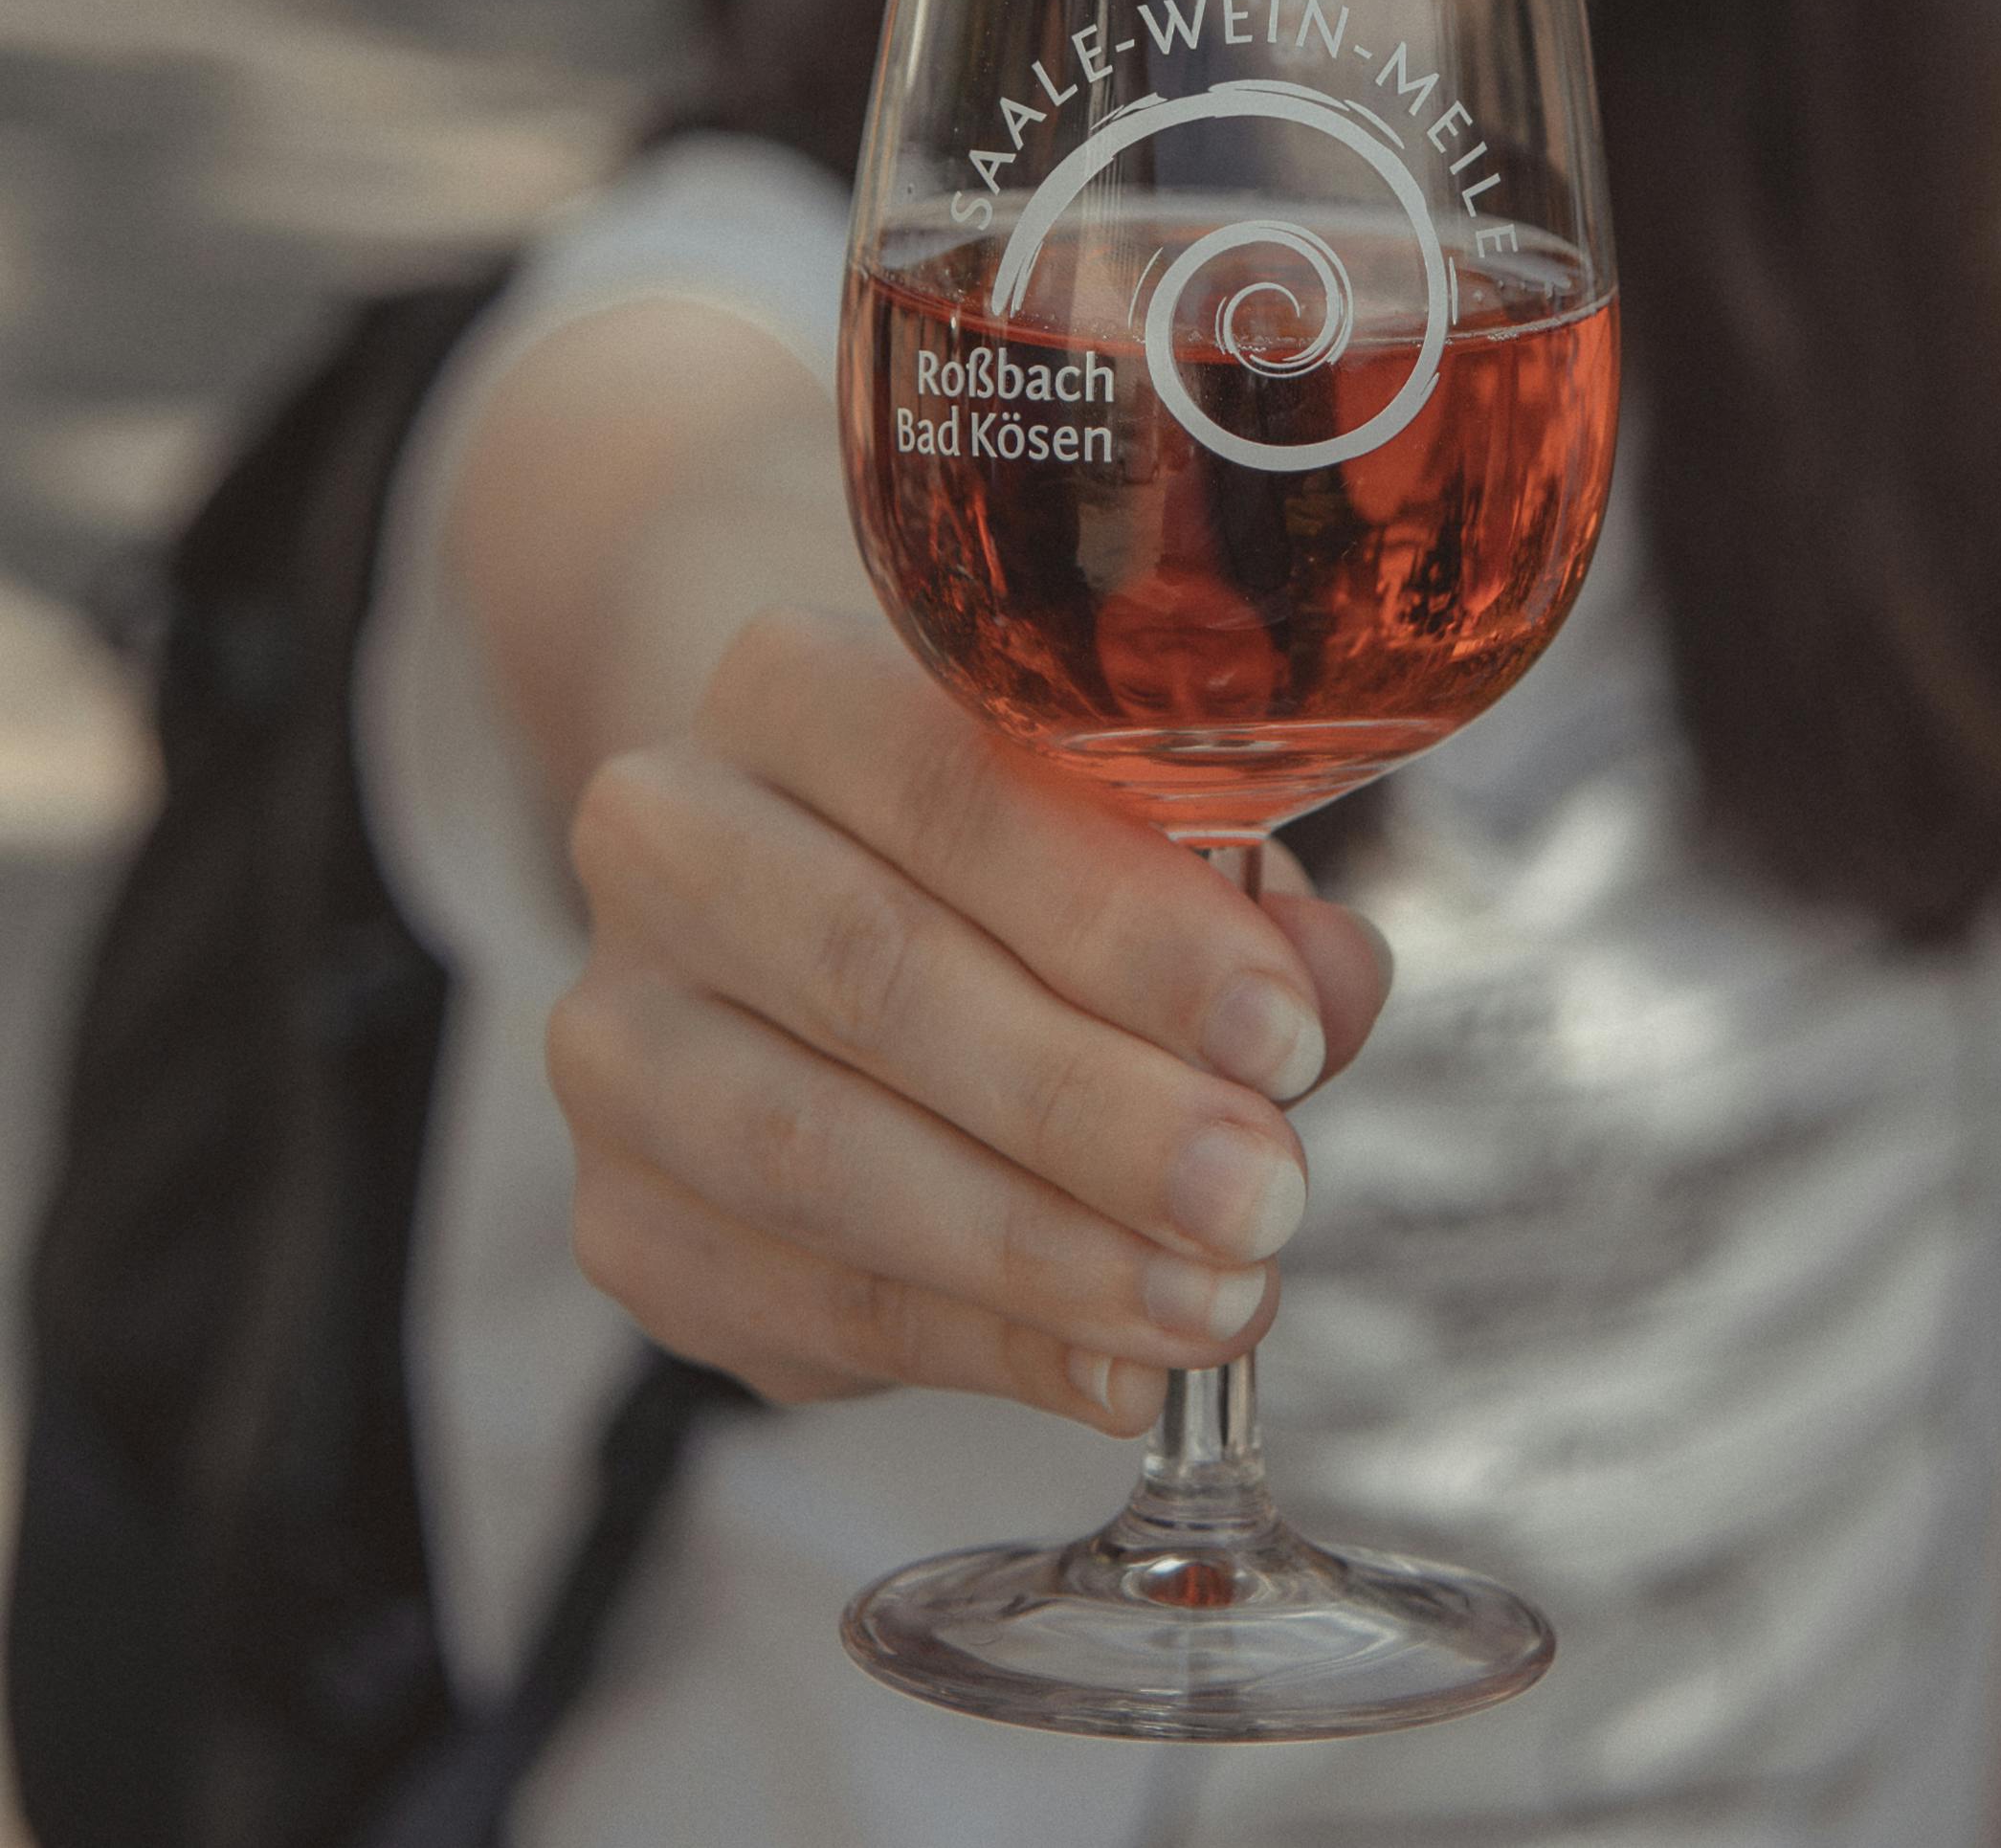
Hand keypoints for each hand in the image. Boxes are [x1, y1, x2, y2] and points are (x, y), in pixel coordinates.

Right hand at [548, 607, 1393, 1436]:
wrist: (808, 912)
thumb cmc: (1007, 854)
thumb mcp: (1131, 827)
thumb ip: (1237, 898)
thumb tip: (1330, 985)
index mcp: (787, 685)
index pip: (945, 782)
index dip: (1119, 918)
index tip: (1279, 1032)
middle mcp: (665, 838)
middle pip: (872, 972)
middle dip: (1094, 1106)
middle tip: (1265, 1196)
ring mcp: (616, 1034)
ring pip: (815, 1153)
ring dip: (1042, 1249)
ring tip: (1213, 1298)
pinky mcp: (617, 1215)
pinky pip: (796, 1301)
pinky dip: (977, 1347)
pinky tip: (1111, 1369)